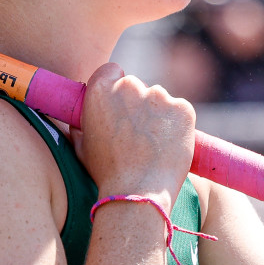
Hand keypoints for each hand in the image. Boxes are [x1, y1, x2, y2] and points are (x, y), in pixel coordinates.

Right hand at [72, 63, 195, 202]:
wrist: (138, 192)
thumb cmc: (107, 173)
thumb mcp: (82, 147)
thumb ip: (82, 126)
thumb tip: (80, 121)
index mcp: (101, 90)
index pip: (112, 71)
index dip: (115, 87)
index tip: (119, 104)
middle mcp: (130, 86)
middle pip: (137, 87)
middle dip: (138, 105)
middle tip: (139, 134)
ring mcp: (160, 96)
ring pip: (160, 100)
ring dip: (159, 115)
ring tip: (154, 146)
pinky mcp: (183, 108)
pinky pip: (180, 112)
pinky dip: (177, 125)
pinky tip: (169, 146)